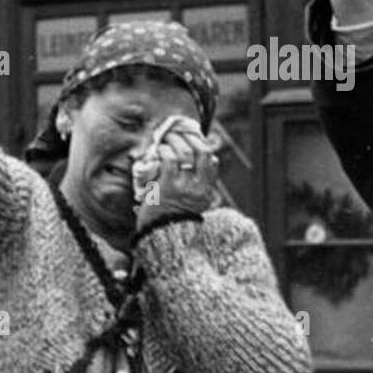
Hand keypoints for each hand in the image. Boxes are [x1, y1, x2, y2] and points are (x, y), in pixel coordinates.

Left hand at [133, 115, 218, 230]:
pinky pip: (169, 159)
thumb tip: (189, 168)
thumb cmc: (170, 222)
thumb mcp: (189, 207)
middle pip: (203, 152)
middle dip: (191, 138)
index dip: (203, 148)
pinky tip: (159, 148)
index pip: (212, 163)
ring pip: (186, 152)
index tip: (193, 140)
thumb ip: (192, 189)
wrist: (161, 239)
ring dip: (175, 140)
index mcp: (206, 192)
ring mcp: (184, 186)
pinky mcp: (167, 186)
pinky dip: (164, 150)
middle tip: (180, 132)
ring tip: (167, 136)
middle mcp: (199, 188)